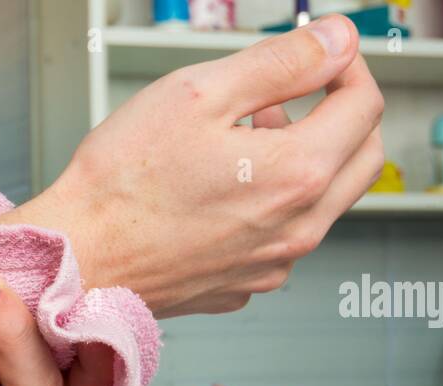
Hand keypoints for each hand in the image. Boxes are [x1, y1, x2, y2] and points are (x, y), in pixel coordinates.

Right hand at [23, 15, 383, 316]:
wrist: (77, 258)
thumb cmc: (120, 183)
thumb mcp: (200, 93)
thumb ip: (282, 62)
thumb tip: (337, 41)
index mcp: (297, 174)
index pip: (366, 107)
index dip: (348, 65)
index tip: (323, 54)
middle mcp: (297, 229)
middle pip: (363, 160)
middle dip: (346, 115)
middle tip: (301, 92)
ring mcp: (271, 265)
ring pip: (325, 203)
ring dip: (307, 160)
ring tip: (248, 136)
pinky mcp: (243, 286)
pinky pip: (282, 238)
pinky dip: (272, 205)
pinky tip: (224, 188)